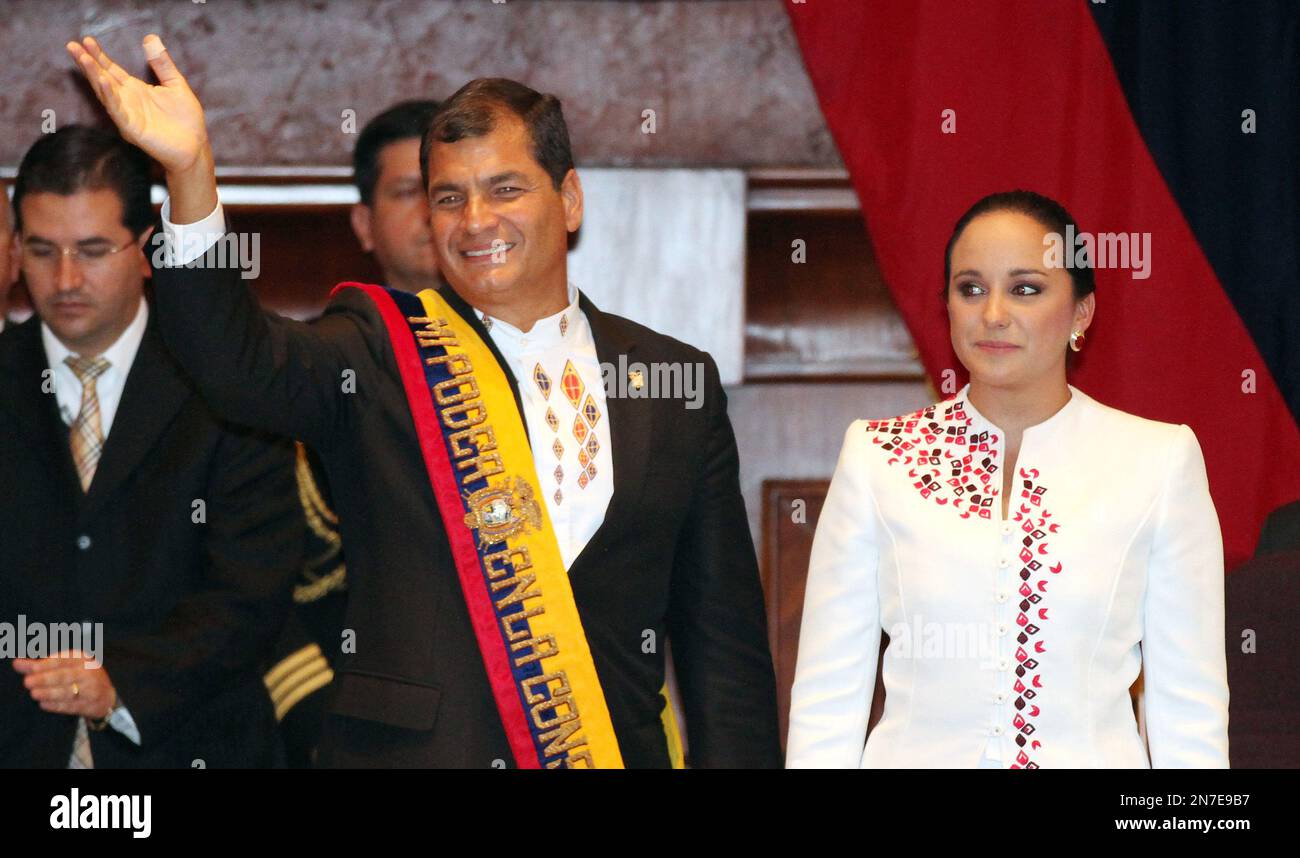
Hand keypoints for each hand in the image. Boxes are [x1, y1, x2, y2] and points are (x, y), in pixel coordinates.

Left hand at [13, 650, 116, 719]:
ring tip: (34, 694)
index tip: (32, 668)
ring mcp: (91, 689)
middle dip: (46, 679)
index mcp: (82, 659)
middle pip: (66, 676)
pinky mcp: (90, 705)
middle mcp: (89, 672)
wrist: (106, 696)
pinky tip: (44, 704)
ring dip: (50, 693)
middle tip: (28, 682)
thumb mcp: (64, 666)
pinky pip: (72, 706)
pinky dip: (57, 705)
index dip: (48, 664)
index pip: (64, 660)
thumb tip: (17, 663)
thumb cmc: (80, 677)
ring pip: (68, 691)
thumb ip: (40, 665)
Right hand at [66, 34, 209, 175]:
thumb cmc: (186, 119)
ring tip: (84, 59)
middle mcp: (127, 101)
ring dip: (94, 76)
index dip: (99, 56)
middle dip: (87, 63)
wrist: (195, 146)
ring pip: (106, 93)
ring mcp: (127, 115)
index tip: (87, 40)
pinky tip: (104, 82)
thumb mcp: (176, 85)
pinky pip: (118, 111)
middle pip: (102, 78)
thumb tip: (150, 38)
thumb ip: (163, 64)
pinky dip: (111, 97)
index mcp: (135, 90)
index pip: (112, 70)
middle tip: (72, 45)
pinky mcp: (133, 129)